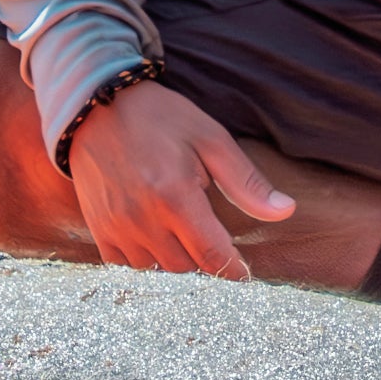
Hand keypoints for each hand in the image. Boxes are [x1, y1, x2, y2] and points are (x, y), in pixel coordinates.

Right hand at [64, 76, 291, 280]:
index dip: (233, 269)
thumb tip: (285, 211)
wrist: (94, 107)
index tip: (242, 272)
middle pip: (187, 267)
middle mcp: (143, 219)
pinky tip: (153, 236)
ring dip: (174, 259)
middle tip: (209, 236)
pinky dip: (144, 259)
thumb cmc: (159, 119)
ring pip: (157, 269)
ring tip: (180, 232)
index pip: (213, 256)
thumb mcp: (210, 139)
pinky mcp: (99, 229)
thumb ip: (246, 182)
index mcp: (176, 198)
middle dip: (204, 259)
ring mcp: (117, 227)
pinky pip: (126, 266)